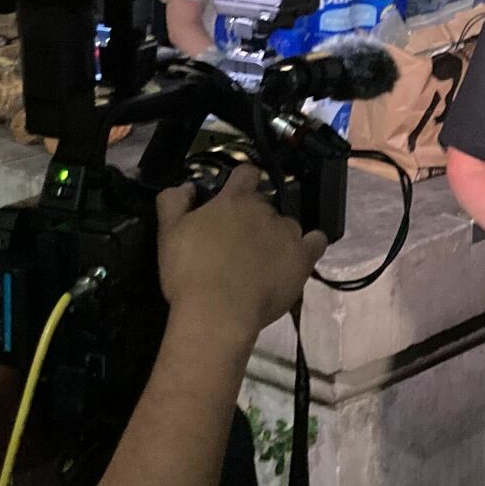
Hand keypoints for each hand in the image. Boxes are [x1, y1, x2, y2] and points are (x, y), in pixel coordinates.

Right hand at [156, 166, 328, 352]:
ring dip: (277, 235)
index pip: (246, 173)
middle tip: (236, 243)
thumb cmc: (189, 272)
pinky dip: (309, 245)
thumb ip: (174, 201)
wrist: (218, 313)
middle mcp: (265, 211)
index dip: (241, 180)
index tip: (235, 193)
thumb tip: (185, 186)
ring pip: (287, 225)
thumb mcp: (168, 232)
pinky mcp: (303, 258)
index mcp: (234, 200)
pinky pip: (316, 242)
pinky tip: (298, 256)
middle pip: (265, 205)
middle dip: (253, 218)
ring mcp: (288, 233)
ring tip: (262, 259)